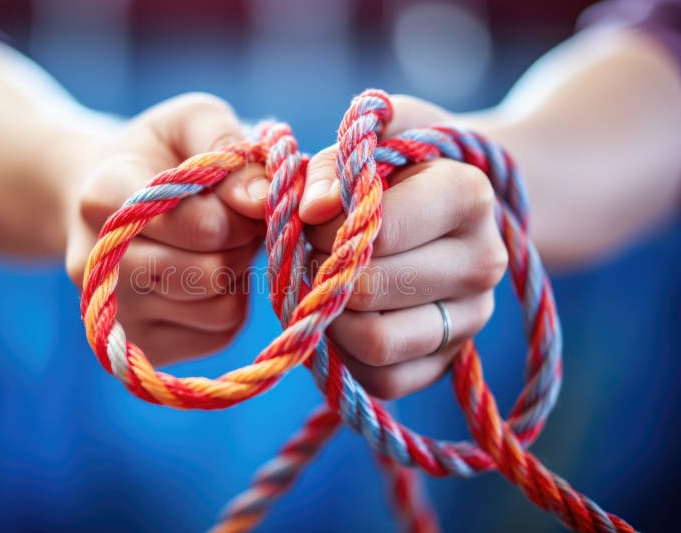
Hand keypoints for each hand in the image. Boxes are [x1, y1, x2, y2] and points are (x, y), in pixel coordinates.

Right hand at [64, 93, 267, 365]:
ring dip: (239, 274)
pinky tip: (210, 273)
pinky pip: (219, 334)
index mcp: (101, 198)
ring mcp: (115, 314)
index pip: (198, 223)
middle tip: (237, 221)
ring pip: (220, 309)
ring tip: (221, 245)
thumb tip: (262, 197)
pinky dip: (232, 302)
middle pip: (210, 272)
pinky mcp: (142, 346)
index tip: (240, 192)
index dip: (238, 207)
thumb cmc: (160, 155)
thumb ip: (225, 141)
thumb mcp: (190, 120)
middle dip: (241, 243)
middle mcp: (96, 265)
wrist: (110, 201)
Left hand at [298, 95, 507, 399]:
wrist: (449, 204)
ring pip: (376, 343)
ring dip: (330, 317)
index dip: (325, 226)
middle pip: (370, 291)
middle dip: (321, 272)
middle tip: (313, 252)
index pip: (378, 231)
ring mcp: (471, 319)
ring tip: (325, 284)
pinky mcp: (449, 362)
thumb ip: (338, 160)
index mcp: (469, 196)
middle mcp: (483, 263)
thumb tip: (313, 208)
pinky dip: (348, 355)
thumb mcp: (373, 136)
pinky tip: (344, 318)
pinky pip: (384, 381)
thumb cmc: (401, 164)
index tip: (313, 214)